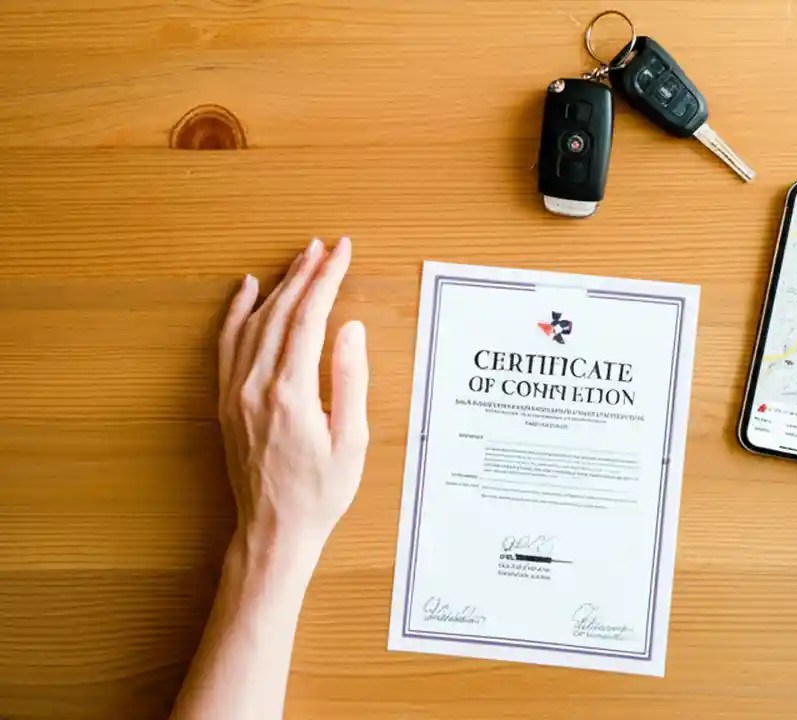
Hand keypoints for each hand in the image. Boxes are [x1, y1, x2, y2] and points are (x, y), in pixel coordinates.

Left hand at [217, 237, 369, 554]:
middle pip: (281, 312)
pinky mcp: (226, 401)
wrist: (274, 530)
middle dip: (306, 273)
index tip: (342, 252)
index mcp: (292, 394)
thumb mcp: (351, 440)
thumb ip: (350, 380)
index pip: (310, 318)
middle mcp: (257, 386)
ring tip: (300, 259)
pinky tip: (248, 289)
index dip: (327, 280)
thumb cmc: (320, 493)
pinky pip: (228, 344)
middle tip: (326, 246)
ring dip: (278, 286)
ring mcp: (236, 393)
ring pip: (255, 323)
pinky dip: (237, 312)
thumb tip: (350, 329)